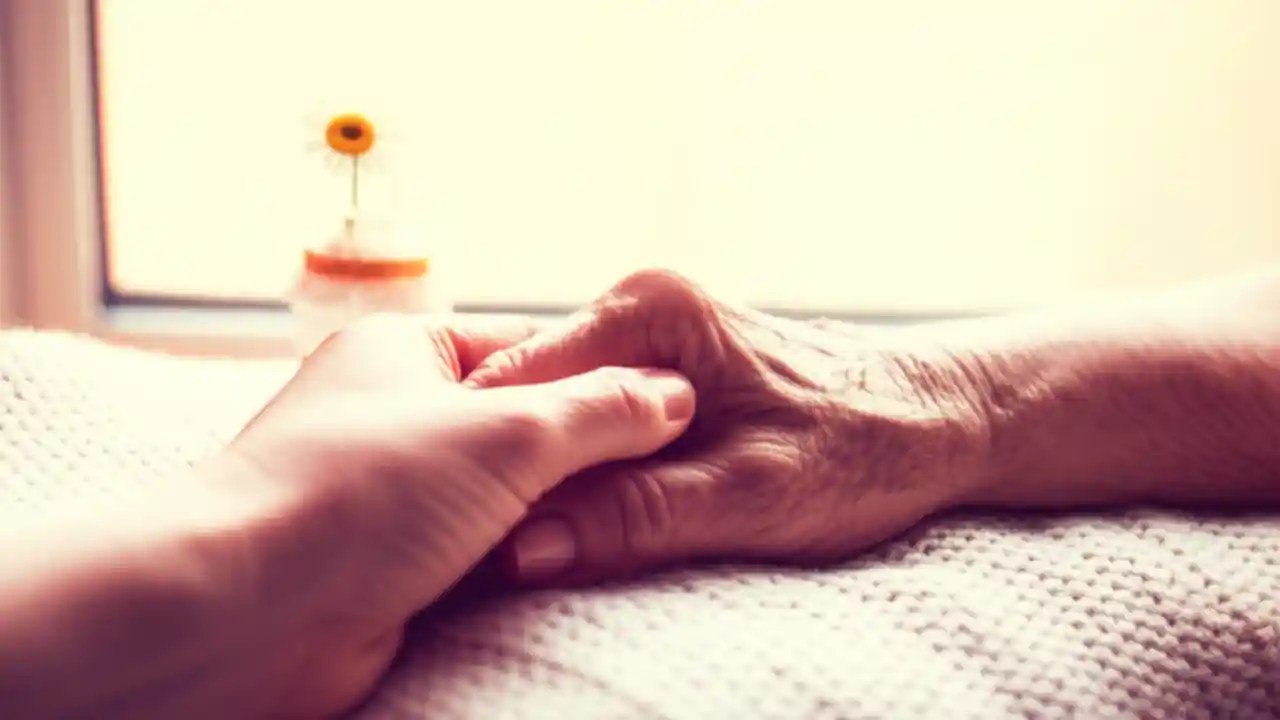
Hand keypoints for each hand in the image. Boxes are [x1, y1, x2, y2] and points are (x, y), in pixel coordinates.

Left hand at [186, 316, 694, 717]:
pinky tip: (553, 572)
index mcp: (406, 351)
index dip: (598, 379)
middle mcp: (393, 414)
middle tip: (649, 482)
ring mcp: (387, 492)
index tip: (665, 414)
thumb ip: (600, 411)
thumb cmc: (354, 495)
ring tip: (614, 531)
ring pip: (502, 498)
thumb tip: (674, 396)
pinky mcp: (385, 563)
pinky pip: (474, 554)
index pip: (529, 348)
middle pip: (520, 427)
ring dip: (547, 520)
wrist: (240, 614)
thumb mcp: (506, 433)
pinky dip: (512, 566)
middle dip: (578, 460)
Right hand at [467, 270, 992, 584]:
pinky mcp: (662, 373)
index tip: (461, 538)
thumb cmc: (868, 448)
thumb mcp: (755, 497)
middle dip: (502, 474)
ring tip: (517, 546)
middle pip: (525, 399)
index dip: (481, 465)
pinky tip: (573, 521)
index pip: (515, 387)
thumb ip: (639, 518)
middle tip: (483, 554)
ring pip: (554, 416)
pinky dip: (576, 474)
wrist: (942, 420)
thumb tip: (522, 553)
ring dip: (537, 479)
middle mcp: (636, 309)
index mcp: (649, 311)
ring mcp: (647, 340)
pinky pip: (590, 425)